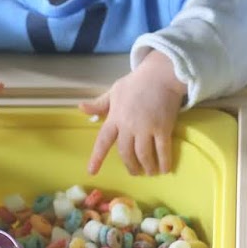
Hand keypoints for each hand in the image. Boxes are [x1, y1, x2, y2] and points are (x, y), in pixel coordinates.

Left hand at [80, 51, 186, 175]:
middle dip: (130, 166)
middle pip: (126, 153)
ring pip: (143, 155)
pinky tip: (164, 169)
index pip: (103, 141)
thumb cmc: (137, 82)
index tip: (92, 171)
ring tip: (150, 173)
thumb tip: (81, 108)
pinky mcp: (163, 128)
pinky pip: (162, 150)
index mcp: (115, 117)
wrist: (160, 75)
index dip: (97, 157)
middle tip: (135, 172)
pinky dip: (164, 162)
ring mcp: (146, 128)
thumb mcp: (115, 91)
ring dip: (146, 167)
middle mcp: (128, 126)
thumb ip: (100, 103)